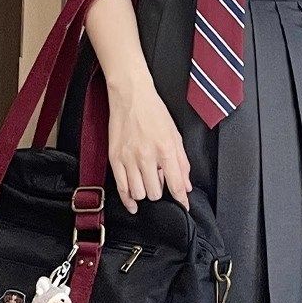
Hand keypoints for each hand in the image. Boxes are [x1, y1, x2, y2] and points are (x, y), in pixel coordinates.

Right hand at [106, 76, 191, 213]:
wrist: (131, 95)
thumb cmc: (154, 111)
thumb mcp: (174, 134)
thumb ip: (182, 161)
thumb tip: (186, 184)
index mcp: (165, 149)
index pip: (176, 184)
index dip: (181, 200)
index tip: (184, 207)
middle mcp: (147, 156)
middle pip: (155, 193)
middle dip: (160, 191)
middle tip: (159, 180)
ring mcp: (129, 158)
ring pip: (139, 193)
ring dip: (145, 193)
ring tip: (147, 181)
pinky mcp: (115, 158)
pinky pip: (121, 188)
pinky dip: (128, 200)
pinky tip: (133, 203)